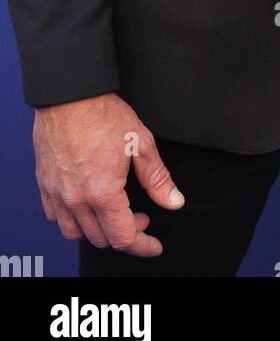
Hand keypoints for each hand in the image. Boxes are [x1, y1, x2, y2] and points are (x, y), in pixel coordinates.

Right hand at [33, 92, 184, 255]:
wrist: (69, 95)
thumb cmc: (102, 114)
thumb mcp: (141, 144)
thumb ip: (158, 178)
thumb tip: (174, 201)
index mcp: (103, 193)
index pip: (124, 238)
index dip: (143, 246)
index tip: (153, 245)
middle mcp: (76, 199)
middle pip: (102, 238)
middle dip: (125, 233)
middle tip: (140, 215)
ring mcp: (57, 194)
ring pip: (76, 233)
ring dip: (98, 230)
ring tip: (113, 211)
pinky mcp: (44, 185)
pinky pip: (56, 217)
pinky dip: (73, 219)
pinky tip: (86, 204)